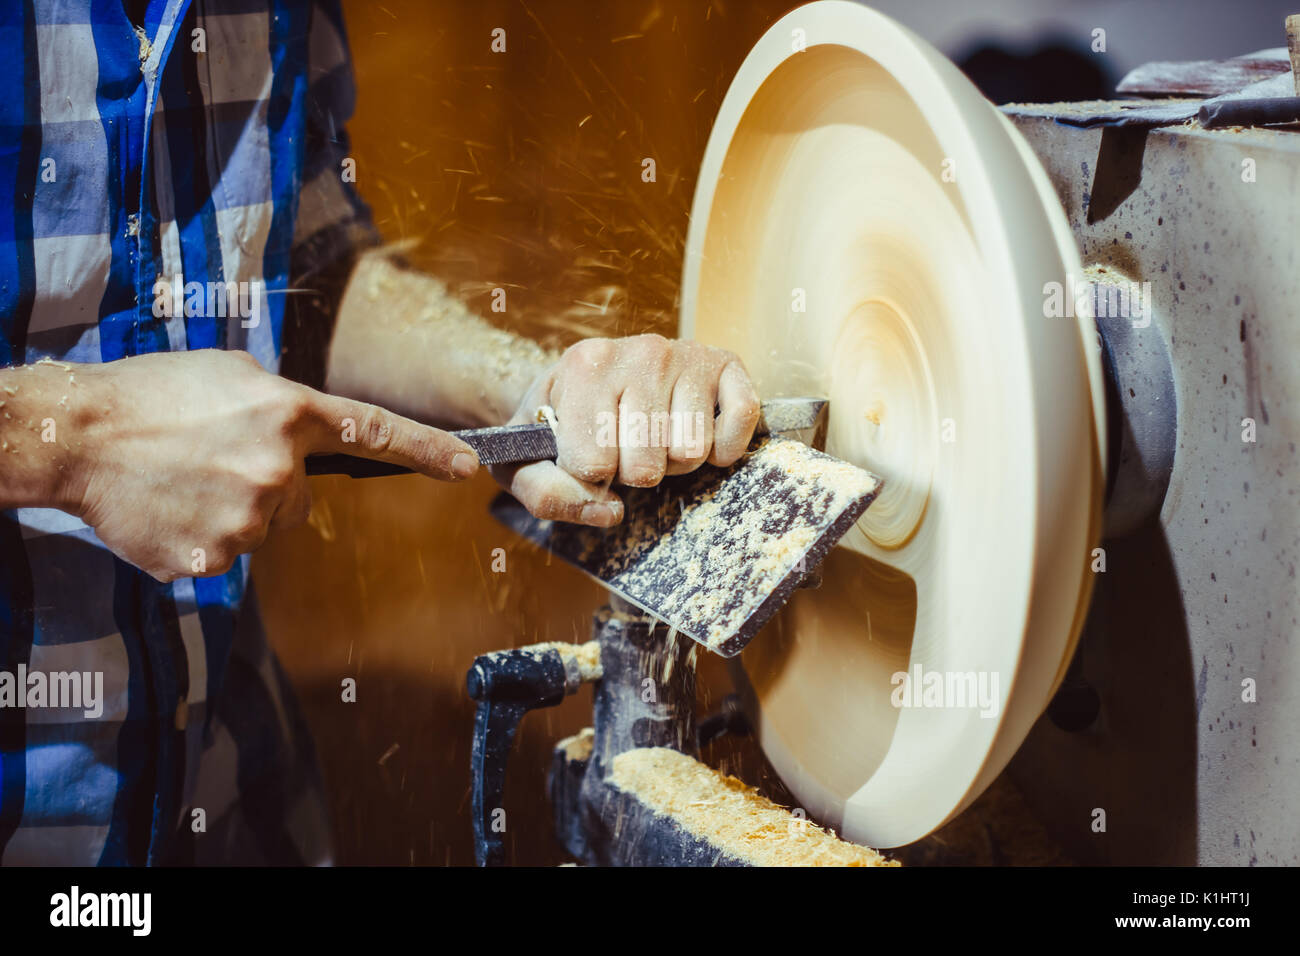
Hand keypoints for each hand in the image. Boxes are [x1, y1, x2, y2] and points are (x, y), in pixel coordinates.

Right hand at [64, 350, 479, 580]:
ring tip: (181, 480)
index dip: (426, 451)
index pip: (374, 433)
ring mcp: (247, 517)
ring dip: (231, 512)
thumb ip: (281, 407)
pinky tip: (169, 508)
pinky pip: (226, 553)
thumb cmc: (151, 395)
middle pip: (300, 501)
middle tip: (207, 460)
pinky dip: (201, 537)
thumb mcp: (229, 376)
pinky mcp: (213, 557)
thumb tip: (304, 433)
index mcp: (288, 413)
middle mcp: (278, 468)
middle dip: (266, 487)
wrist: (75, 435)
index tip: (468, 466)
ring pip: (262, 529)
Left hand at [493, 334, 759, 526]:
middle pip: (646, 467)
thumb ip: (542, 492)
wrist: (598, 376)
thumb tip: (611, 512)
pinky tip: (698, 435)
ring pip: (691, 453)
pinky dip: (722, 448)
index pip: (593, 464)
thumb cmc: (561, 423)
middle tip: (624, 446)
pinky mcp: (725, 363)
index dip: (590, 477)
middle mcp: (640, 351)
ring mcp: (686, 354)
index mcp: (585, 365)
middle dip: (634, 473)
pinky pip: (741, 421)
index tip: (586, 455)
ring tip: (655, 436)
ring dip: (674, 462)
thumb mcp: (525, 456)